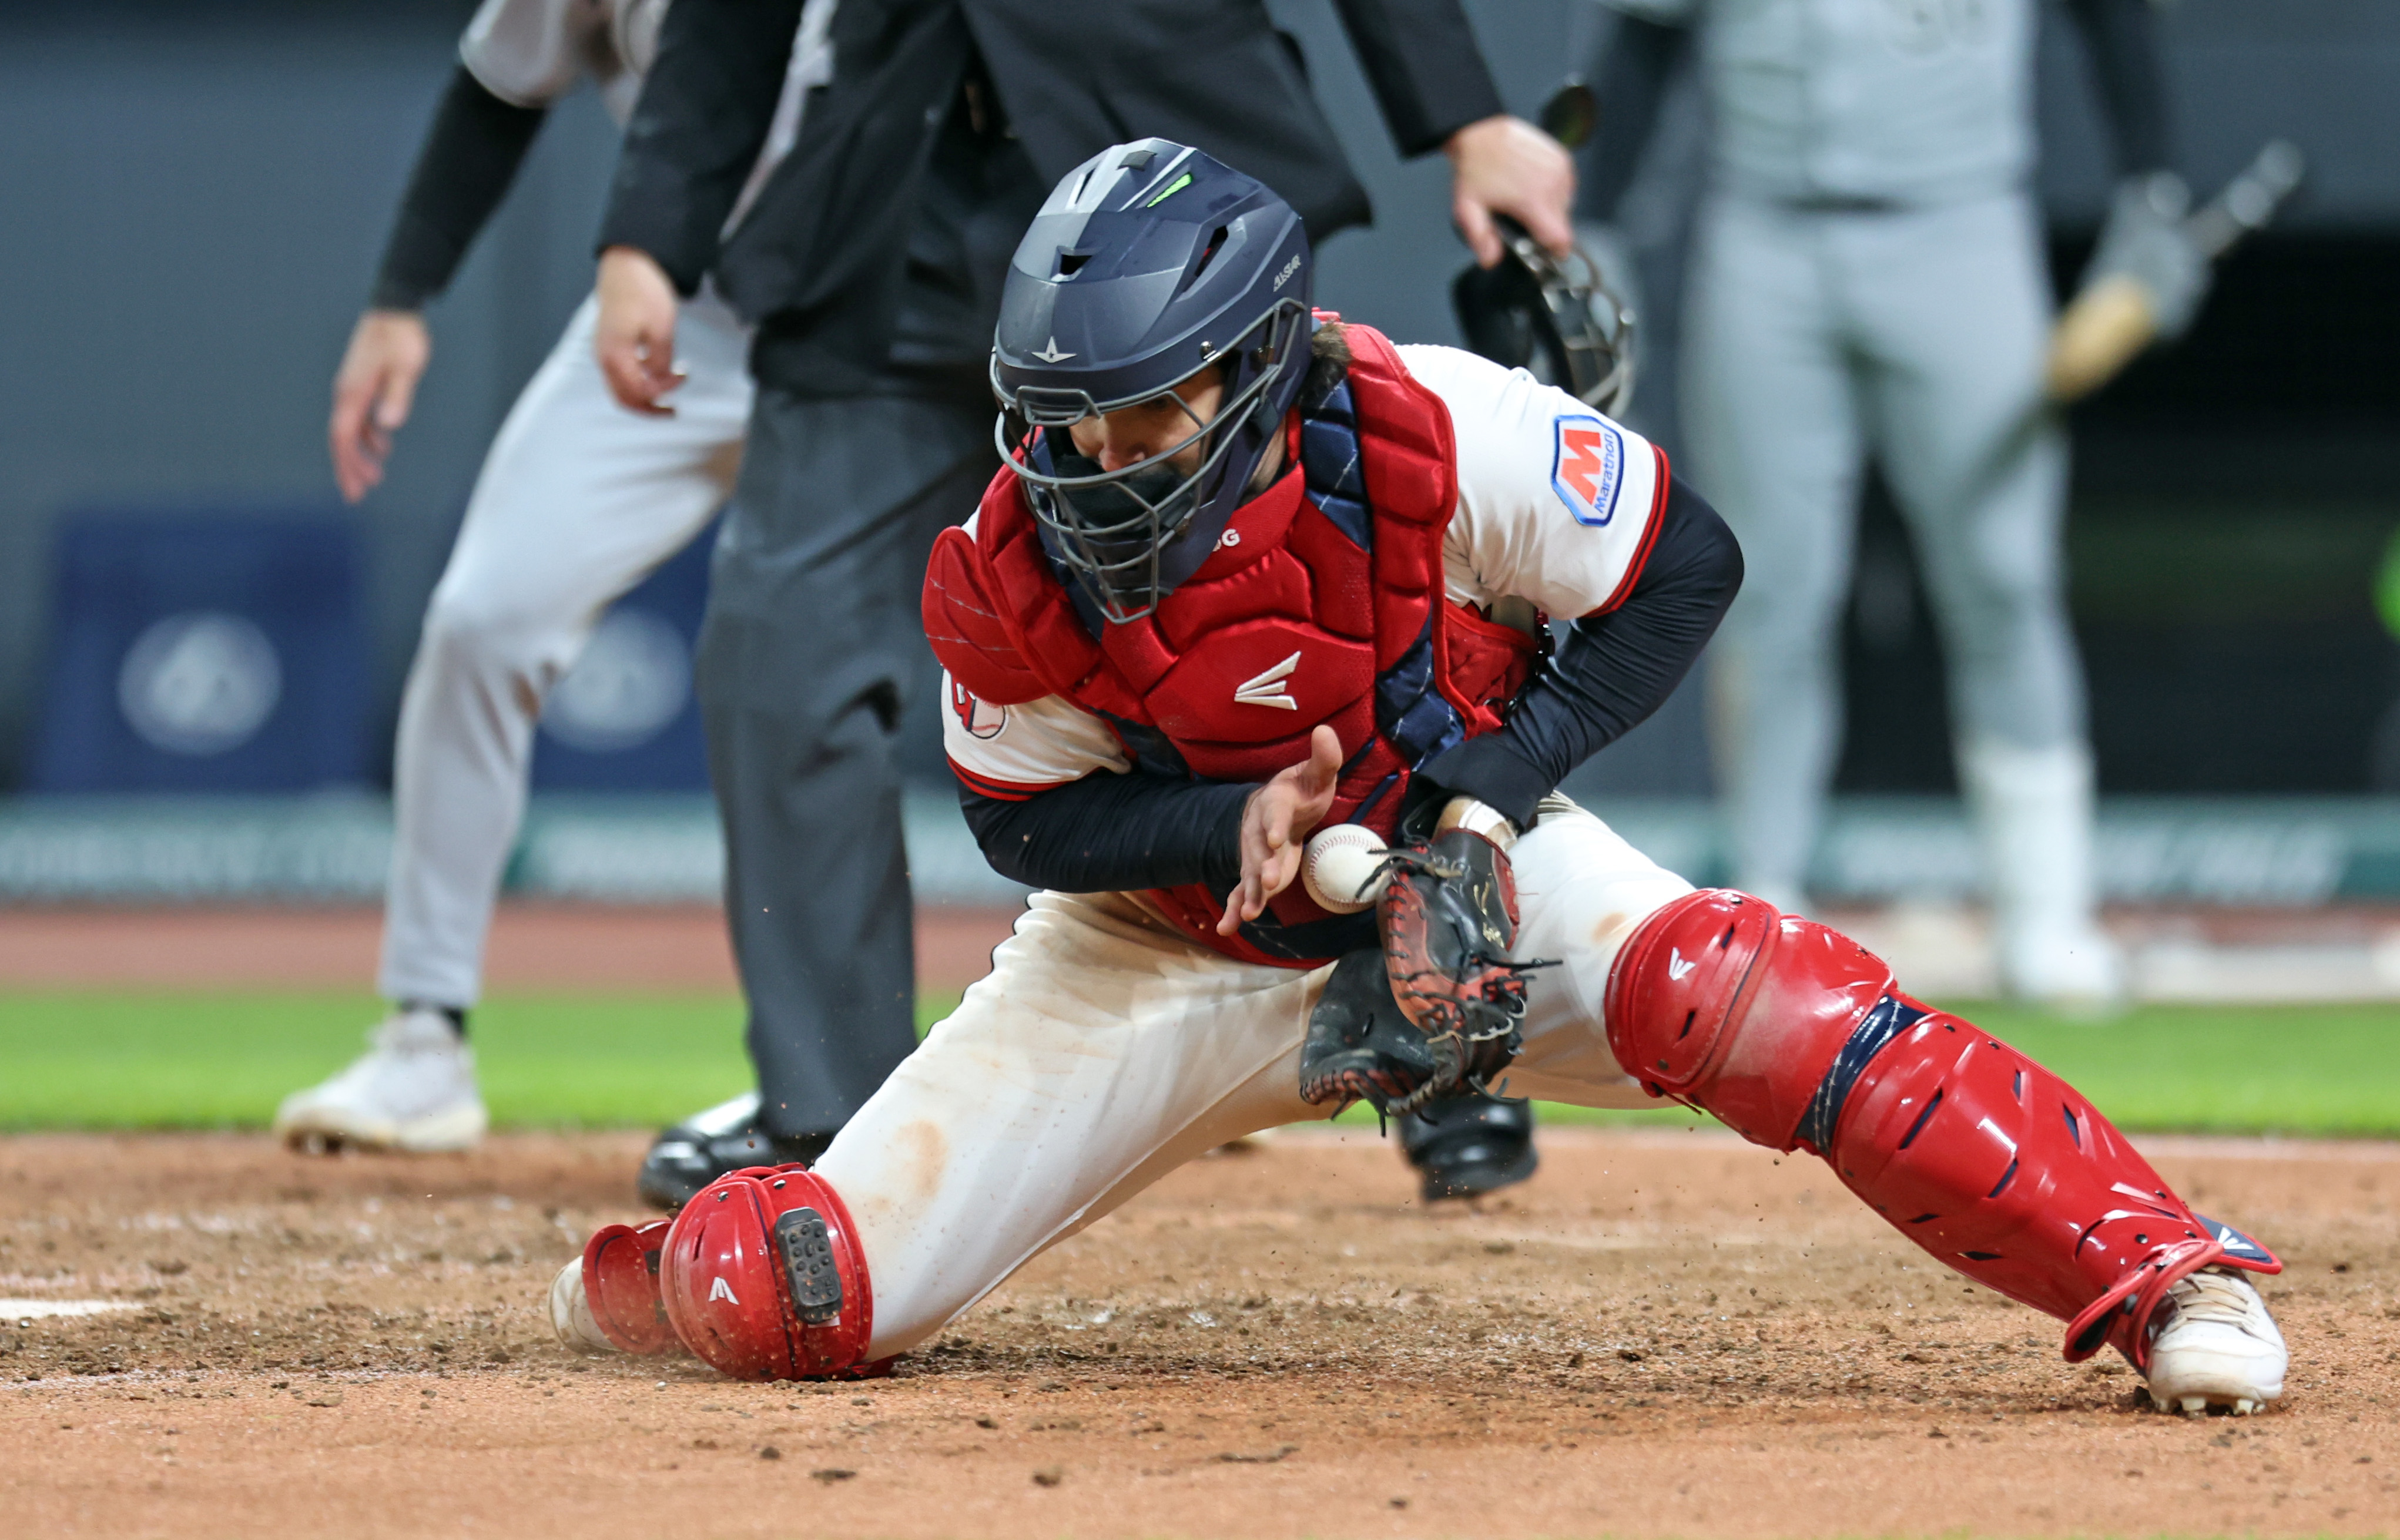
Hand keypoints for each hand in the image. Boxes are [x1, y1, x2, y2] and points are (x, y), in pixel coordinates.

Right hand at [327, 309, 430, 502]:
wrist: (394, 309)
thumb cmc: (401, 338)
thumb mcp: (405, 368)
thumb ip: (397, 396)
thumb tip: (387, 425)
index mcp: (353, 393)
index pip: (344, 438)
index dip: (347, 466)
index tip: (354, 489)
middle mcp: (347, 393)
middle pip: (342, 439)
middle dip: (348, 468)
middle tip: (357, 494)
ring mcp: (353, 388)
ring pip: (350, 429)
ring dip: (360, 454)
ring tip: (375, 475)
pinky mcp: (362, 384)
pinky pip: (359, 417)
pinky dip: (368, 435)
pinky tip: (383, 445)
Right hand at [594, 246, 684, 414]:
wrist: (628, 263)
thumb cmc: (643, 290)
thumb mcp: (662, 329)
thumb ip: (661, 362)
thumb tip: (661, 384)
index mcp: (615, 355)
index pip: (638, 392)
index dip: (661, 394)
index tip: (681, 378)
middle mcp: (604, 357)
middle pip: (624, 398)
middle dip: (649, 408)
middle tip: (672, 410)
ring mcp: (604, 351)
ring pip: (620, 388)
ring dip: (644, 395)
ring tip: (668, 390)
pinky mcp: (608, 344)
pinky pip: (619, 374)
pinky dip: (637, 381)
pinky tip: (655, 374)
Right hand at [1219, 725, 1342, 936]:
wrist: (1278, 807)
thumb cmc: (1301, 791)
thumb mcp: (1317, 774)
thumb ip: (1325, 758)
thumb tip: (1326, 731)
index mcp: (1274, 805)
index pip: (1275, 815)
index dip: (1274, 825)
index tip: (1276, 838)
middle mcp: (1259, 832)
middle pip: (1258, 851)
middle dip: (1262, 867)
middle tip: (1268, 883)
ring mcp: (1254, 855)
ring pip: (1249, 875)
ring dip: (1249, 894)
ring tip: (1248, 914)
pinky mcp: (1255, 874)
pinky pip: (1240, 892)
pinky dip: (1232, 910)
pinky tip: (1226, 929)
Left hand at [1446, 114, 1576, 268]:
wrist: (1481, 132)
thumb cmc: (1475, 167)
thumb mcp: (1468, 209)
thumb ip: (1481, 238)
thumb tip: (1491, 261)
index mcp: (1534, 199)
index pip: (1561, 239)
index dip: (1553, 251)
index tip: (1542, 251)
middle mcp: (1553, 183)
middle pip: (1562, 225)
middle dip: (1545, 229)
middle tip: (1521, 220)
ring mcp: (1560, 168)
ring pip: (1565, 206)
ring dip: (1548, 210)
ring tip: (1524, 199)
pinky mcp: (1562, 158)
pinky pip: (1565, 187)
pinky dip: (1552, 192)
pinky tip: (1531, 185)